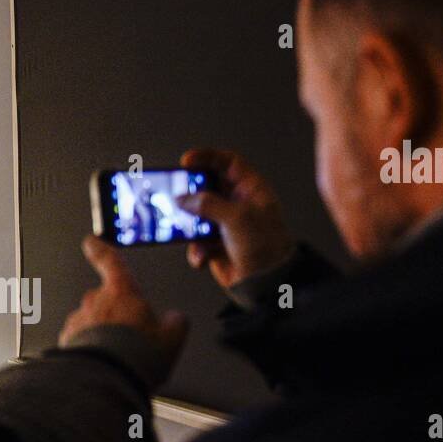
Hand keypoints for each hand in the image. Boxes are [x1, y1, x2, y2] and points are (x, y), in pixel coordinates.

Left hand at [59, 236, 188, 366]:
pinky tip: (101, 364)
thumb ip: (175, 324)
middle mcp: (95, 302)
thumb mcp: (171, 340)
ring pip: (90, 322)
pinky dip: (88, 350)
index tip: (91, 242)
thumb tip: (176, 319)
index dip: (100, 250)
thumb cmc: (137, 356)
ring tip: (117, 357)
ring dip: (100, 334)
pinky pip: (78, 341)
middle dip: (114, 314)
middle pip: (103, 300)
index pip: (109, 261)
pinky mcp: (66, 342)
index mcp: (121, 292)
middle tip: (130, 337)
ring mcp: (78, 321)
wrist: (107, 380)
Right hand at [174, 148, 295, 288]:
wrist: (268, 284)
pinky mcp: (215, 244)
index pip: (227, 163)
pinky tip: (202, 257)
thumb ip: (208, 204)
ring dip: (188, 224)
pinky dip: (196, 249)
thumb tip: (183, 198)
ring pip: (196, 214)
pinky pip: (196, 240)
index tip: (186, 160)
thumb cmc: (265, 245)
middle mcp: (237, 203)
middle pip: (206, 186)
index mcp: (250, 189)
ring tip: (183, 230)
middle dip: (190, 192)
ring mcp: (225, 223)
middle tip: (174, 193)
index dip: (207, 157)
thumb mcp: (238, 218)